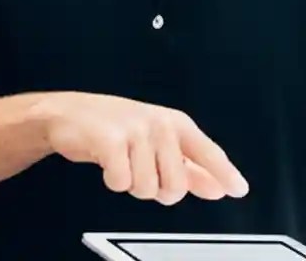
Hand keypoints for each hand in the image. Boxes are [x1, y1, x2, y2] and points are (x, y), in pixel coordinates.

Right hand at [32, 92, 248, 204]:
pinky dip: (112, 181)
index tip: (238, 189)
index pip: (208, 152)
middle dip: (156, 189)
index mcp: (174, 123)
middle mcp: (158, 124)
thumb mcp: (155, 144)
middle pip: (175, 186)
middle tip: (140, 171)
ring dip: (131, 184)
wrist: (67, 114)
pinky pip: (121, 183)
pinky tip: (107, 163)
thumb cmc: (113, 128)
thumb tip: (218, 187)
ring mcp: (134, 130)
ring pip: (147, 189)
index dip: (224, 173)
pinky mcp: (110, 140)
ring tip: (121, 162)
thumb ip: (189, 168)